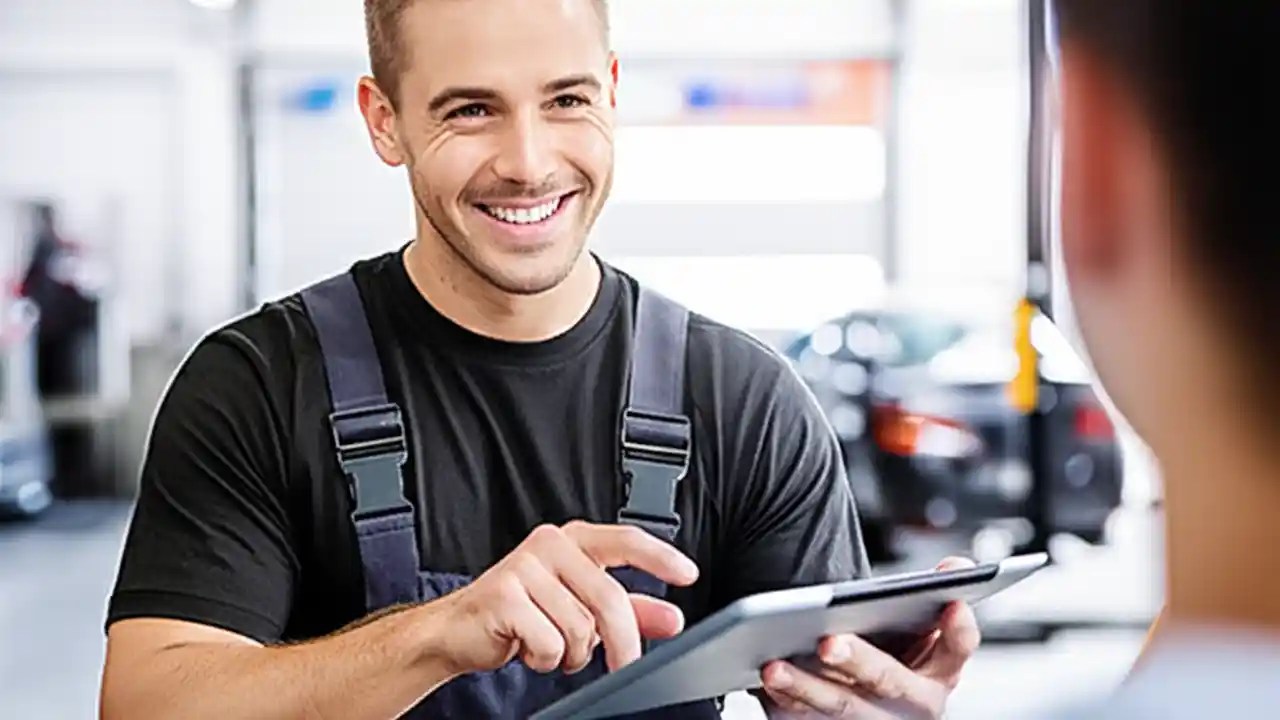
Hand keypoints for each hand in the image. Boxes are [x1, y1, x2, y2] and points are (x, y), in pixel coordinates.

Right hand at [428, 521, 698, 676]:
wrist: (457, 630)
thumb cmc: (520, 614)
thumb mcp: (581, 609)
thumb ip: (630, 609)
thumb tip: (671, 619)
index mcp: (573, 541)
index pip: (626, 539)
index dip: (660, 556)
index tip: (688, 574)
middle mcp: (550, 546)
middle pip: (608, 598)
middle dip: (623, 641)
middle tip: (625, 666)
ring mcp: (524, 567)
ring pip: (579, 626)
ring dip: (571, 652)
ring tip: (550, 645)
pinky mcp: (504, 595)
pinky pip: (548, 642)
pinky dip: (545, 658)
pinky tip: (528, 647)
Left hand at [760, 557, 981, 717]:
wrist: (872, 703)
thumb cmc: (894, 656)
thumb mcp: (917, 628)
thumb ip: (931, 595)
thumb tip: (955, 568)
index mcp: (941, 672)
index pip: (959, 647)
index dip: (958, 628)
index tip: (951, 604)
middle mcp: (915, 705)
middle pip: (888, 681)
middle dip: (858, 661)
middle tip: (828, 641)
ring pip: (842, 707)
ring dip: (806, 688)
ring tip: (774, 665)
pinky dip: (787, 705)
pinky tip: (765, 685)